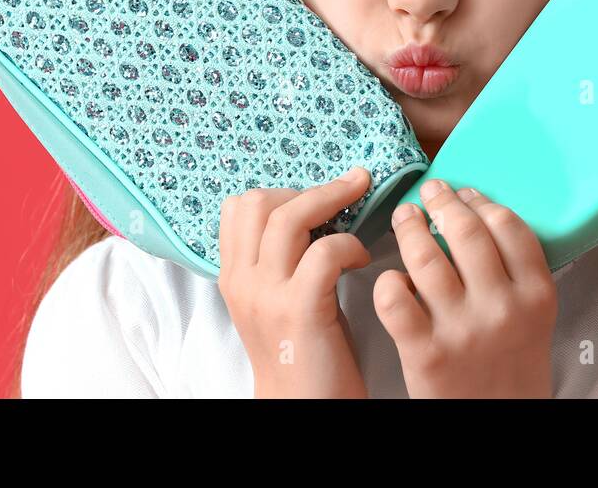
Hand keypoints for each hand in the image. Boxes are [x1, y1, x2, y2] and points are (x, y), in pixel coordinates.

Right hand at [217, 166, 373, 397]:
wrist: (301, 408)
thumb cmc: (301, 352)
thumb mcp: (275, 300)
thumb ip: (279, 262)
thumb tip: (311, 214)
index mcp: (234, 277)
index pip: (238, 207)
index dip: (282, 191)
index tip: (316, 198)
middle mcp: (243, 282)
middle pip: (260, 202)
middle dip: (310, 188)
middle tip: (349, 188)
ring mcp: (268, 296)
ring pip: (289, 218)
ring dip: (333, 199)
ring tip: (361, 203)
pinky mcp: (301, 311)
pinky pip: (325, 252)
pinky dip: (350, 245)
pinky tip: (363, 259)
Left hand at [373, 179, 557, 397]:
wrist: (498, 423)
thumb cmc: (512, 366)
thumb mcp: (534, 317)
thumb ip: (516, 272)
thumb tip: (477, 215)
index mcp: (535, 295)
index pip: (508, 226)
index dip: (481, 202)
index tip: (465, 193)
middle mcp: (501, 308)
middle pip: (466, 231)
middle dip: (442, 202)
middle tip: (430, 192)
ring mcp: (461, 330)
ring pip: (425, 258)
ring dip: (408, 228)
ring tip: (404, 217)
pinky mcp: (424, 353)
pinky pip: (394, 298)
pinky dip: (388, 281)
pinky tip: (392, 278)